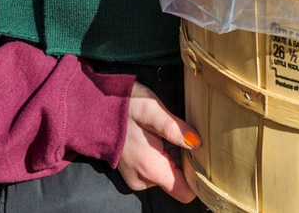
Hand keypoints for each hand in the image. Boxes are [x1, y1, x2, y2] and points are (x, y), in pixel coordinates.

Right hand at [116, 81, 197, 202]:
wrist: (92, 109)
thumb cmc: (124, 106)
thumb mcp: (151, 110)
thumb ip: (174, 128)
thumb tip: (196, 142)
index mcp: (151, 168)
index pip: (185, 191)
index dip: (198, 177)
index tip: (205, 158)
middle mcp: (144, 179)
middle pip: (180, 182)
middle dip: (188, 163)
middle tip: (188, 138)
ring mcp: (137, 177)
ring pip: (169, 175)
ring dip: (177, 158)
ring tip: (174, 136)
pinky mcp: (134, 171)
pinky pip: (158, 170)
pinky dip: (165, 157)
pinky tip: (163, 139)